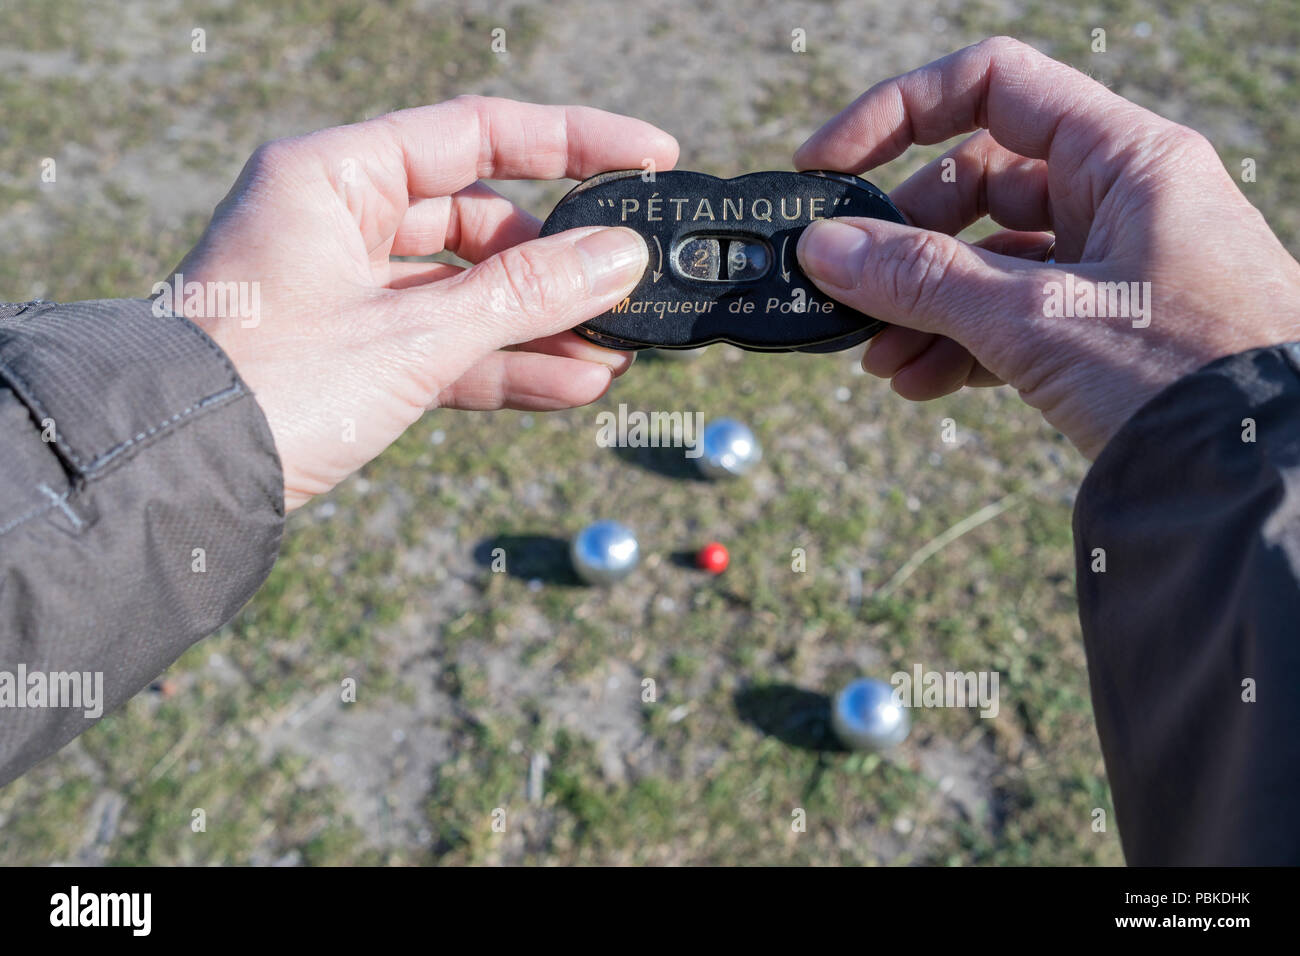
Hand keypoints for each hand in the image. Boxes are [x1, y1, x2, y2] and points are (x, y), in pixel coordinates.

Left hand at [172, 96, 677, 508]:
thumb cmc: (268, 388)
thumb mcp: (414, 337)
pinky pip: (449, 346)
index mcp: (335, 178)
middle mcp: (340, 222)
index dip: (574, 143)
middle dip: (558, 267)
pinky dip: (504, 365)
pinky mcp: (355, 354)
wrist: (177, 482)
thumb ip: (524, 294)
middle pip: (481, 223)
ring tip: (614, 357)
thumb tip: (619, 259)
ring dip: (541, 327)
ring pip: (469, 293)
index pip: (478, 134)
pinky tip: (572, 385)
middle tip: (626, 294)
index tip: (650, 155)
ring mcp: (348, 292)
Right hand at [795, 36, 1299, 457]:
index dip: (897, 114)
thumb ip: (922, 278)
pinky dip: (960, 345)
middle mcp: (1119, 200)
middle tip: (848, 288)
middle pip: (976, 183)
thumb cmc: (1187, 375)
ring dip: (922, 307)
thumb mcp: (1036, 319)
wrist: (1271, 478)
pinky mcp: (1105, 329)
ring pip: (989, 261)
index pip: (991, 87)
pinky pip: (1012, 317)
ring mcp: (1113, 266)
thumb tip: (826, 246)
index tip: (827, 165)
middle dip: (904, 242)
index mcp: (1123, 159)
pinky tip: (919, 381)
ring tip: (876, 359)